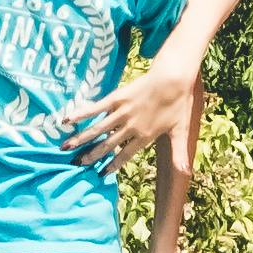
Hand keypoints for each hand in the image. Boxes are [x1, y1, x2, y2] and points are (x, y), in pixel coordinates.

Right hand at [78, 53, 198, 162]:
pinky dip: (82, 113)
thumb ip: (179, 154)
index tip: (101, 173)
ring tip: (66, 146)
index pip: (125, 155)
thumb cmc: (179, 104)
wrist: (174, 78)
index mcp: (144, 136)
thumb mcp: (181, 131)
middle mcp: (130, 126)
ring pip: (98, 128)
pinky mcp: (118, 97)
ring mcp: (123, 112)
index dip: (113, 164)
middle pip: (107, 144)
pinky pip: (97, 107)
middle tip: (76, 163)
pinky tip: (68, 118)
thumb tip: (186, 174)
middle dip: (91, 154)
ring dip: (81, 138)